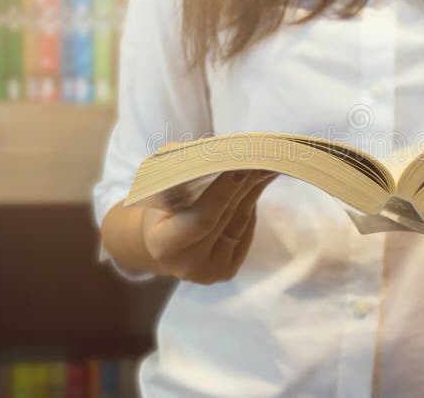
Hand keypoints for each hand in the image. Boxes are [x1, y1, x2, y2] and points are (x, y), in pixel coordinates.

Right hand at [141, 169, 277, 284]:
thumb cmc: (158, 207)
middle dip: (244, 183)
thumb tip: (221, 152)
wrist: (161, 243)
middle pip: (225, 216)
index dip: (223, 192)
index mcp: (164, 244)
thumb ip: (183, 170)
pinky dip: (251, 203)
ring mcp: (210, 271)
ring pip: (240, 220)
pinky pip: (245, 230)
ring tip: (265, 163)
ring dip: (254, 189)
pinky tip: (259, 181)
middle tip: (261, 156)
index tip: (241, 166)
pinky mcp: (227, 270)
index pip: (201, 218)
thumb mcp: (158, 185)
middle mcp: (187, 263)